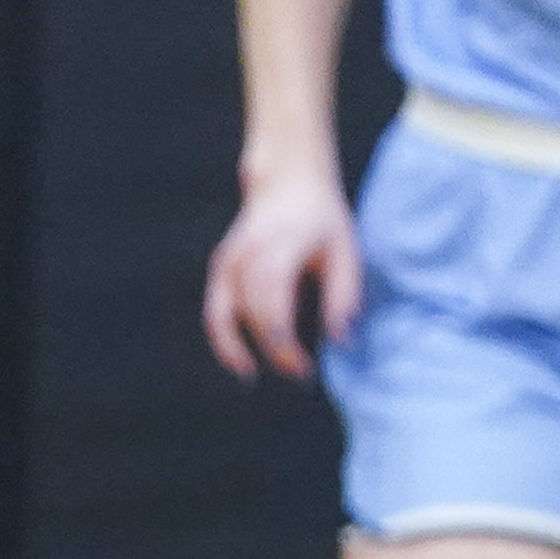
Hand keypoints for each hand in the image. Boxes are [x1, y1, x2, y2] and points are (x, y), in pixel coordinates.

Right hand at [204, 165, 361, 381]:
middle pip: (249, 311)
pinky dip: (222, 336)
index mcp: (281, 246)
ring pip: (220, 313)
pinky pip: (214, 309)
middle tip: (298, 374)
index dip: (284, 341)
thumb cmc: (323, 221)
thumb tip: (341, 341)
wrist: (287, 182)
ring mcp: (228, 260)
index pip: (272, 302)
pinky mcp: (220, 268)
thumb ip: (344, 296)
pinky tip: (240, 359)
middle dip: (270, 348)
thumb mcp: (346, 251)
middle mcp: (247, 253)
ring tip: (250, 377)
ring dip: (233, 349)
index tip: (304, 366)